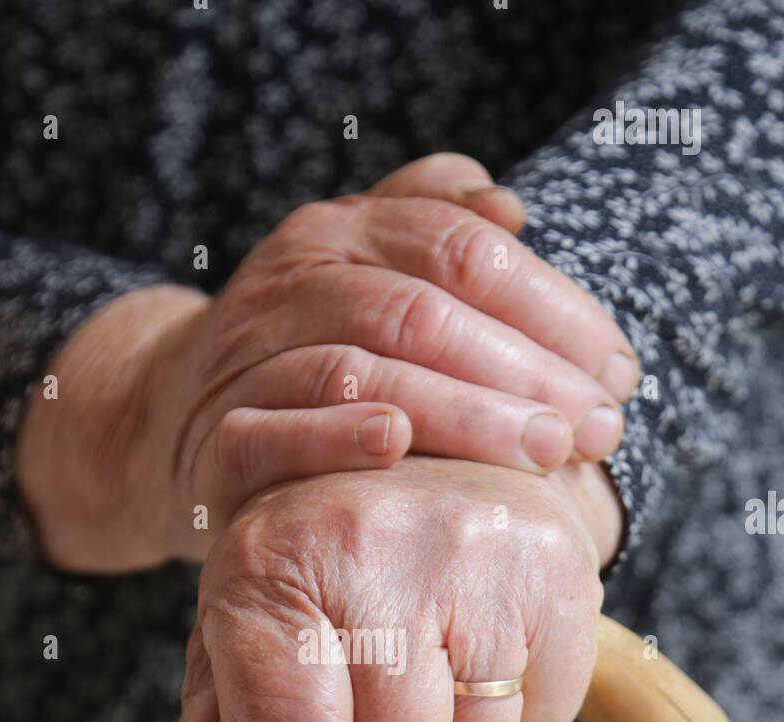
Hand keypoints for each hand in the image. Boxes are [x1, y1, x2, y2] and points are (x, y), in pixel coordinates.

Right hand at [18, 154, 637, 571]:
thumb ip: (426, 227)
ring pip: (360, 368)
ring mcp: (248, 358)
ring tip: (543, 452)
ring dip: (462, 411)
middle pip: (422, 310)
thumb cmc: (297, 354)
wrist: (166, 421)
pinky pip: (269, 432)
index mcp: (342, 233)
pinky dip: (333, 435)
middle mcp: (293, 281)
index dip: (554, 308)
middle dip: (525, 370)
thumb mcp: (358, 274)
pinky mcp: (215, 439)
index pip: (463, 249)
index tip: (617, 374)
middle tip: (598, 429)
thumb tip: (509, 208)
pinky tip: (397, 445)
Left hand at [113, 454, 609, 721]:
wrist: (427, 453)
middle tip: (367, 703)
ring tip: (428, 660)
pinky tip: (483, 643)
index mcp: (268, 565)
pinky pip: (544, 715)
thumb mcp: (239, 649)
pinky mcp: (559, 570)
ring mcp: (476, 552)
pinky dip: (514, 707)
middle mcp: (372, 546)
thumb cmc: (315, 572)